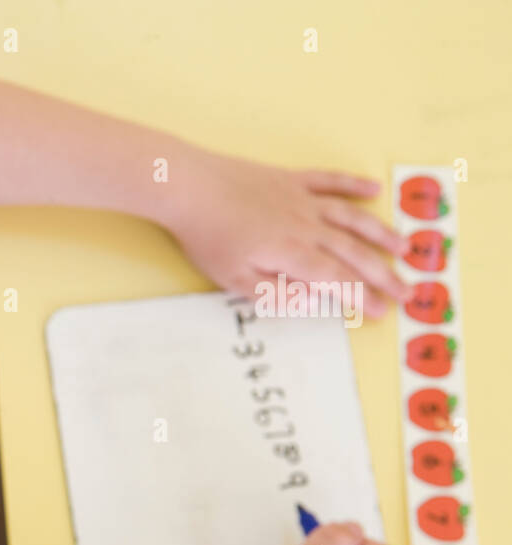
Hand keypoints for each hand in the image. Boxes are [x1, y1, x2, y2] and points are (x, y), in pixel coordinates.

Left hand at [164, 149, 412, 318]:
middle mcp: (307, 225)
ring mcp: (301, 199)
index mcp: (293, 254)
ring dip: (381, 233)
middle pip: (354, 253)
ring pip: (351, 217)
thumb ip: (277, 293)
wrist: (189, 186)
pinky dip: (353, 185)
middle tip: (408, 291)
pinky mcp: (290, 179)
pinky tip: (374, 190)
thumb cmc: (206, 237)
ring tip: (406, 247)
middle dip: (384, 274)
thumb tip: (314, 298)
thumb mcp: (234, 279)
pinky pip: (330, 181)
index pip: (337, 281)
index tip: (382, 312)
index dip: (362, 297)